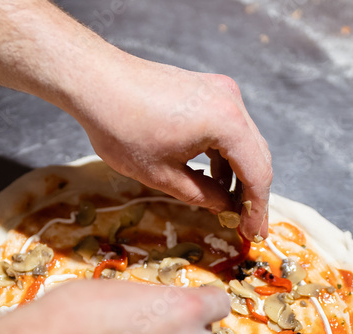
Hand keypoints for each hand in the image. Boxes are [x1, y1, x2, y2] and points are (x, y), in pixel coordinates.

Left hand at [68, 50, 271, 238]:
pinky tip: (213, 178)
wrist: (95, 80)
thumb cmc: (122, 127)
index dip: (257, 208)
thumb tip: (225, 208)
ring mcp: (220, 91)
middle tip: (249, 226)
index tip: (254, 234)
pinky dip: (225, 154)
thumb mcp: (163, 175)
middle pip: (257, 156)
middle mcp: (231, 102)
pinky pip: (228, 128)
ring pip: (244, 142)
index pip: (257, 173)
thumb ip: (202, 196)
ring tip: (230, 206)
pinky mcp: (206, 89)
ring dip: (239, 174)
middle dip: (252, 194)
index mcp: (227, 123)